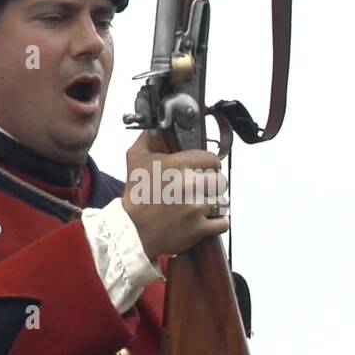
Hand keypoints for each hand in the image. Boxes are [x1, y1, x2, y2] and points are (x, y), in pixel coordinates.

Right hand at [121, 132, 228, 258]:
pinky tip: (205, 220)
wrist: (131, 230)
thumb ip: (149, 137)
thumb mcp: (136, 159)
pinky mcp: (199, 228)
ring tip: (199, 206)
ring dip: (213, 204)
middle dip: (211, 186)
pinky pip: (223, 222)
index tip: (202, 170)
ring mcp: (196, 208)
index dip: (208, 165)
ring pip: (222, 201)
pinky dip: (217, 223)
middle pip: (220, 181)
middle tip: (199, 190)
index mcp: (178, 164)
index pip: (213, 159)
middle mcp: (189, 184)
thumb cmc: (136, 195)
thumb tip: (157, 123)